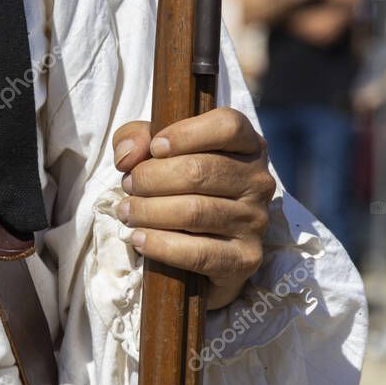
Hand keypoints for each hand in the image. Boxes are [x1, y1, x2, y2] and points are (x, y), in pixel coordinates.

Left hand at [112, 108, 275, 309]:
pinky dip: (160, 245)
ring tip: (127, 212)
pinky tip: (139, 238)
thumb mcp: (154, 151)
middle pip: (200, 170)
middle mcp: (258, 181)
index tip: (154, 148)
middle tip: (129, 186)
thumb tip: (129, 156)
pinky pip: (199, 253)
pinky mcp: (246, 258)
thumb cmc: (176, 188)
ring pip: (194, 211)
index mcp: (247, 146)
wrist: (197, 250)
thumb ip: (136, 137)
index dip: (186, 133)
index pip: (228, 125)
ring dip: (149, 211)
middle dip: (151, 178)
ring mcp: (256, 221)